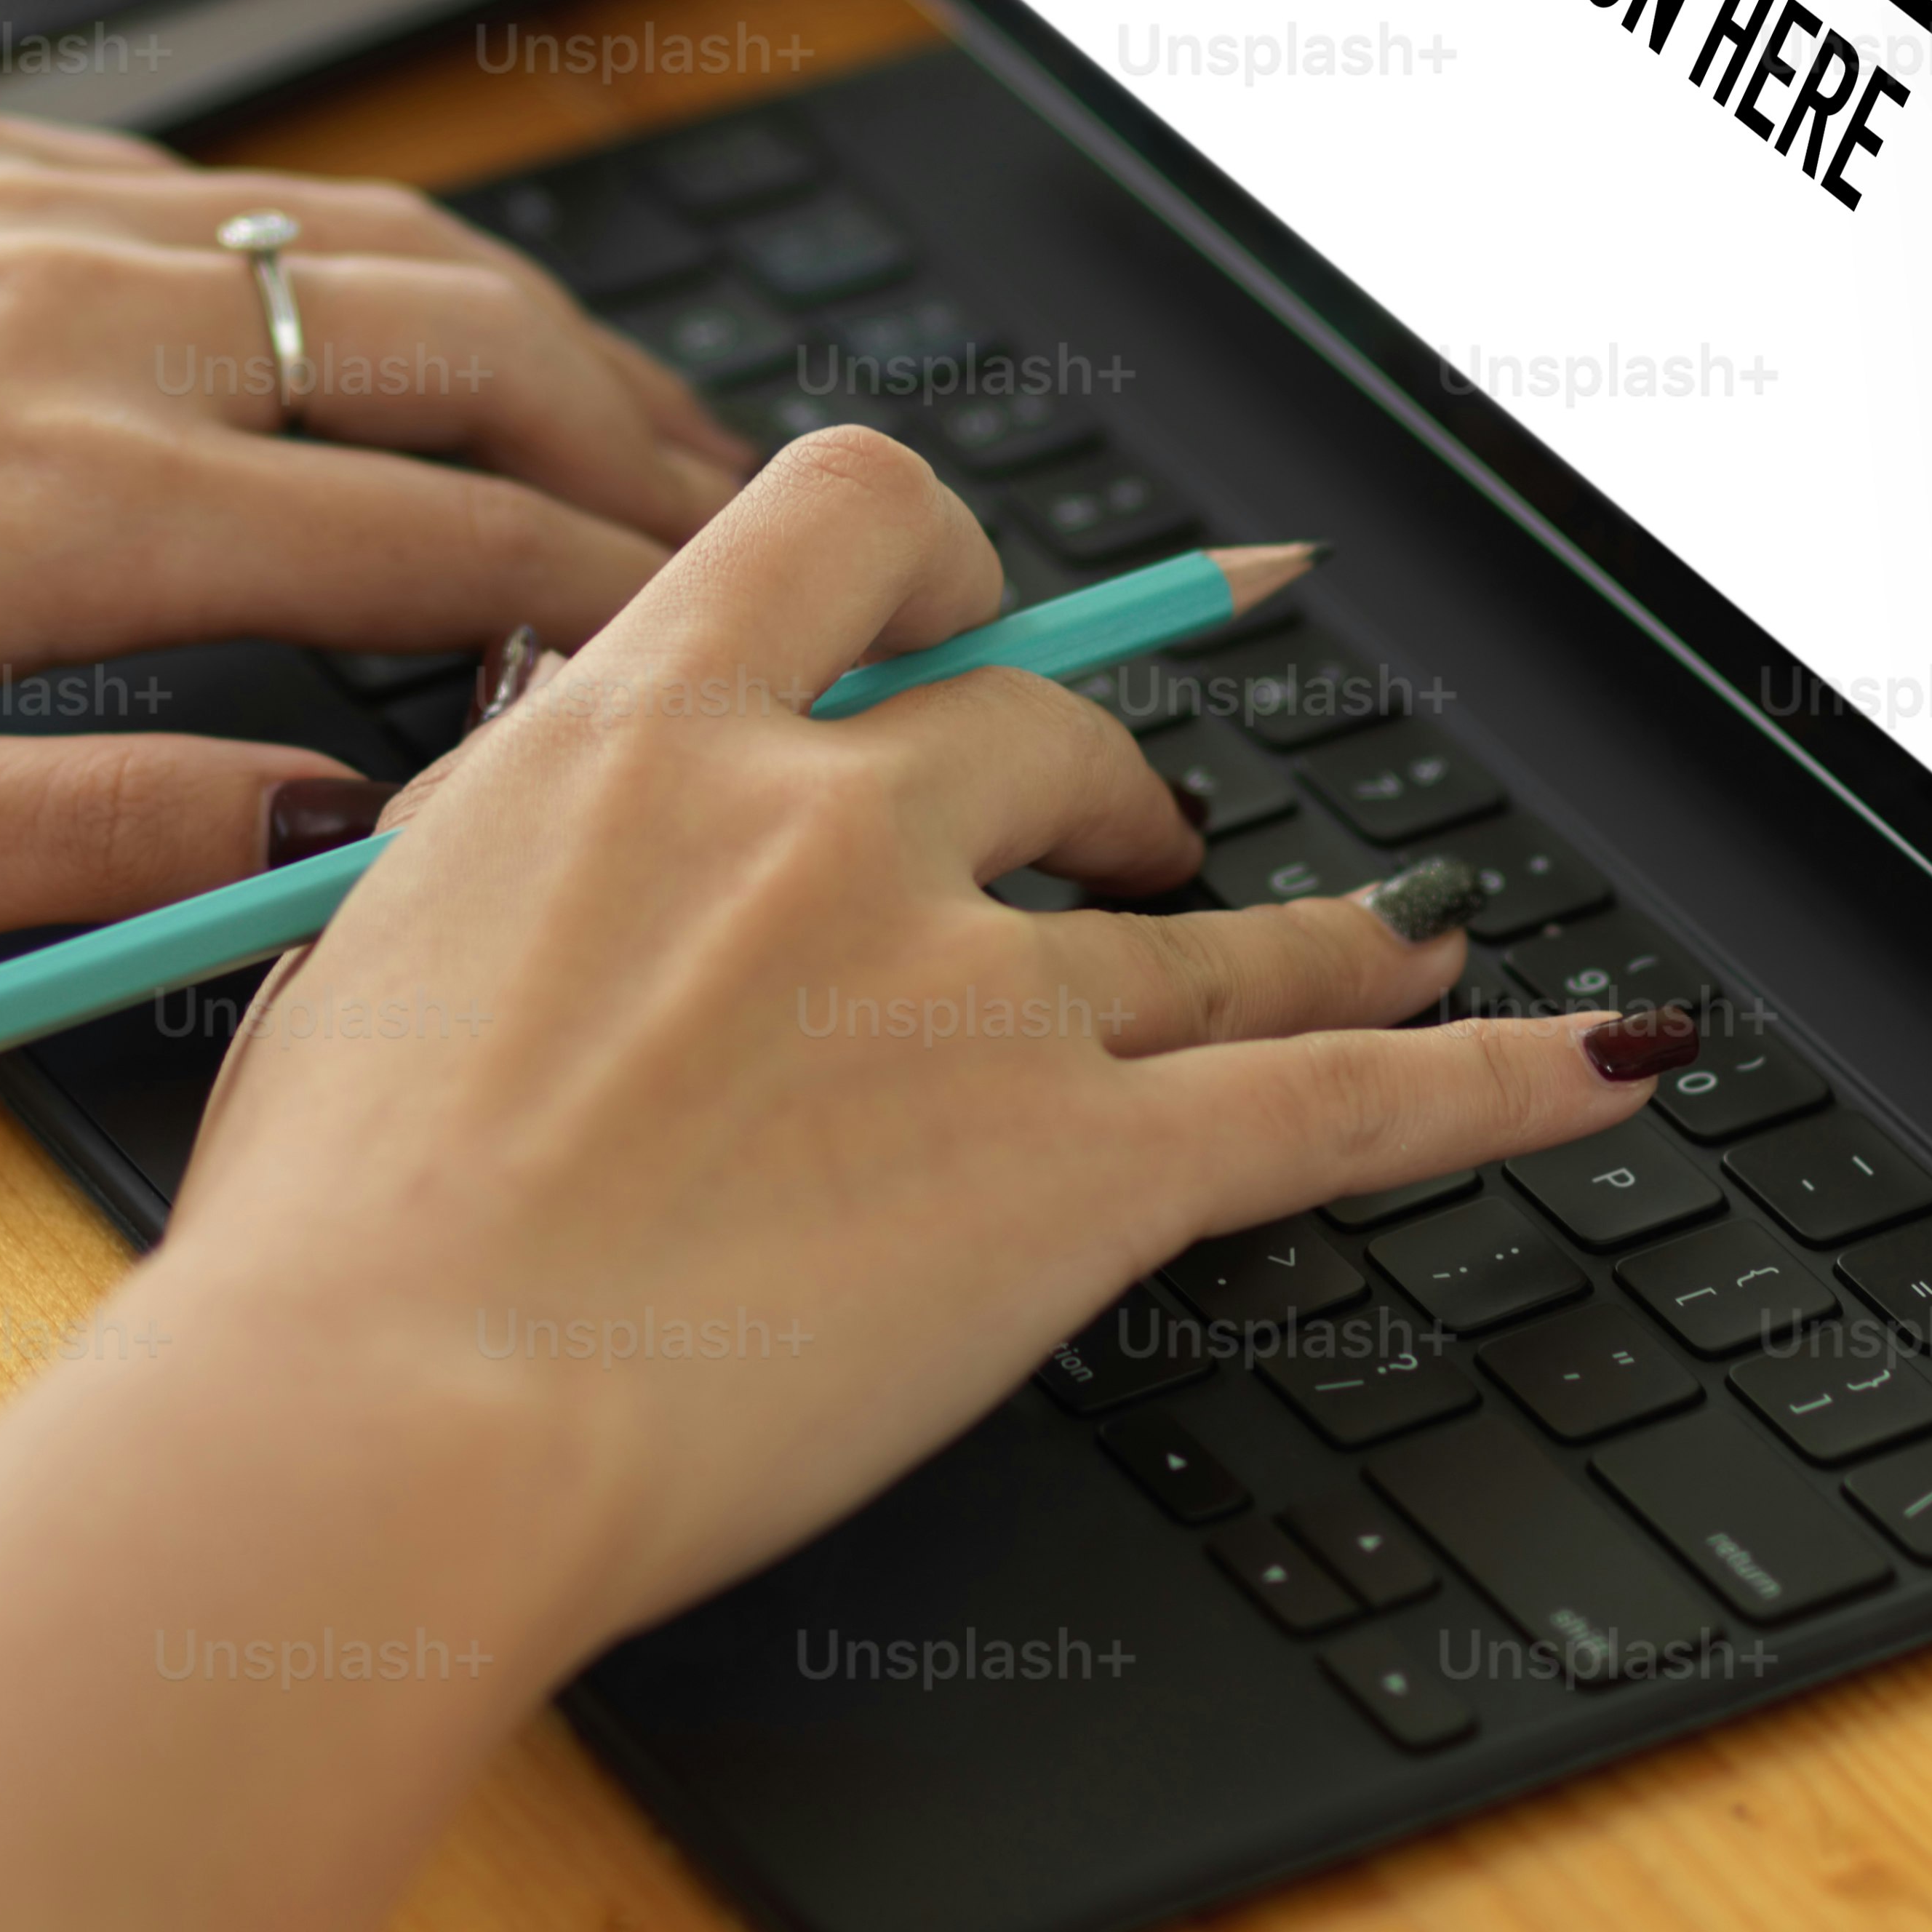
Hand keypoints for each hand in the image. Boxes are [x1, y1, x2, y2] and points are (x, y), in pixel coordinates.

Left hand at [0, 104, 751, 970]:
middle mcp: (67, 318)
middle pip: (455, 344)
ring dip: (533, 336)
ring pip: (368, 241)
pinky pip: (231, 189)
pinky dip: (368, 264)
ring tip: (642, 436)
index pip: (429, 538)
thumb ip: (66, 854)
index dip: (607, 603)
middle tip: (762, 540)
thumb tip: (313, 826)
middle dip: (640, 440)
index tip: (722, 665)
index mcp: (49, 500)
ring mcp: (14, 209)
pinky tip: (403, 338)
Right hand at [153, 426, 1672, 1673]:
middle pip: (1050, 728)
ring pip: (1222, 923)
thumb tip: (547, 759)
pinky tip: (1601, 1064)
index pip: (850, 517)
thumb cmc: (330, 1234)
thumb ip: (497, 835)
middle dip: (1111, 789)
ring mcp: (973, 987)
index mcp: (641, 738)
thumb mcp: (366, 947)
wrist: (387, 1414)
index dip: (941, 551)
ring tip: (1388, 944)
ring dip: (1311, 933)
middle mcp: (831, 822)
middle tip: (1133, 857)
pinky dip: (1491, 1082)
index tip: (972, 607)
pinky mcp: (1080, 1167)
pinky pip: (1336, 1103)